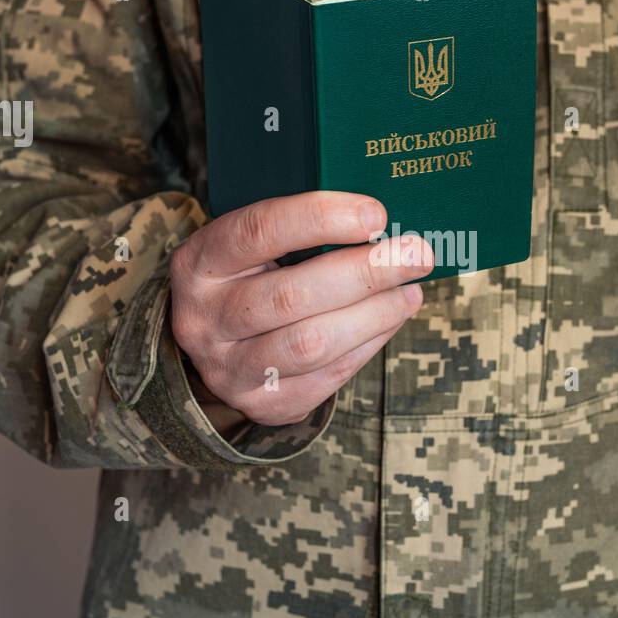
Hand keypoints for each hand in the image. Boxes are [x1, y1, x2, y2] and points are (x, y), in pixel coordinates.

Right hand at [169, 191, 431, 425]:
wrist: (218, 345)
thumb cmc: (250, 278)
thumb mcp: (254, 248)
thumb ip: (303, 232)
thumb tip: (381, 225)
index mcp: (200, 263)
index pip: (260, 231)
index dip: (320, 219)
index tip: (376, 215)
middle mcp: (205, 318)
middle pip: (292, 295)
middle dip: (366, 273)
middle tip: (417, 255)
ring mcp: (229, 368)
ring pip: (312, 344)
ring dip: (374, 315)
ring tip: (410, 292)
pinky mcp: (262, 403)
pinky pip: (327, 377)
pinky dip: (368, 345)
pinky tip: (390, 319)